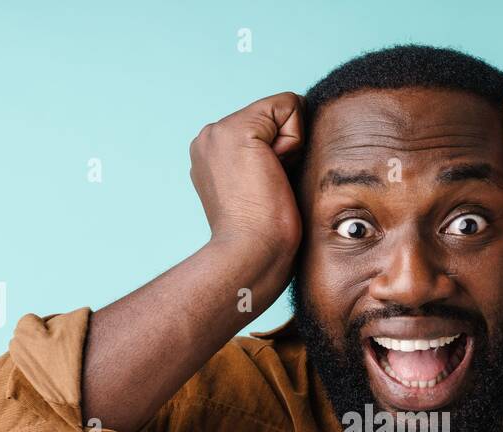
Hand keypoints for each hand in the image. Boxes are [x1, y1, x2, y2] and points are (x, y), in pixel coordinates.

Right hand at [189, 91, 304, 258]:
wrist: (252, 254)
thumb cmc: (263, 239)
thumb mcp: (262, 190)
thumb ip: (267, 162)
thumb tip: (292, 148)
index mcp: (211, 154)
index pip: (264, 128)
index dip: (280, 156)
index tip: (265, 190)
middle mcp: (207, 138)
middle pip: (274, 116)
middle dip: (284, 149)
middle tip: (267, 189)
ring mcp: (217, 131)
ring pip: (281, 111)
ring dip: (289, 148)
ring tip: (268, 183)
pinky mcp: (237, 129)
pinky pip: (289, 106)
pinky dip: (294, 140)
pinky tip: (274, 172)